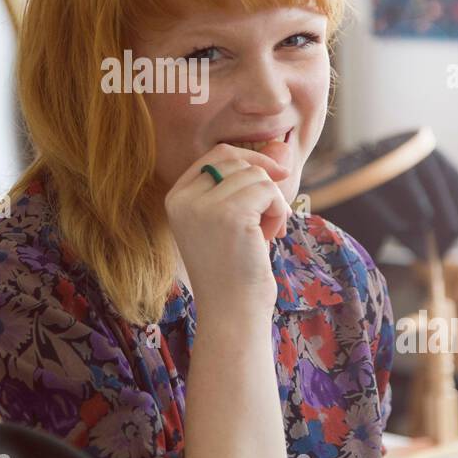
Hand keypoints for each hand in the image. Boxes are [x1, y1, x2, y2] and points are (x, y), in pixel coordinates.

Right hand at [164, 141, 291, 317]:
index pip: (217, 155)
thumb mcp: (229, 219)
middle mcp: (184, 199)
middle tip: (269, 217)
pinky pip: (268, 190)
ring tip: (266, 233)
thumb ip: (245, 183)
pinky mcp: (230, 215)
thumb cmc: (234, 268)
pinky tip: (271, 236)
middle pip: (238, 161)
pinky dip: (278, 210)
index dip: (249, 160)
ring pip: (257, 175)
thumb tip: (280, 145)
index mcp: (176, 198)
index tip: (273, 177)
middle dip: (263, 183)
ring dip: (272, 202)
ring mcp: (205, 206)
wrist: (231, 312)